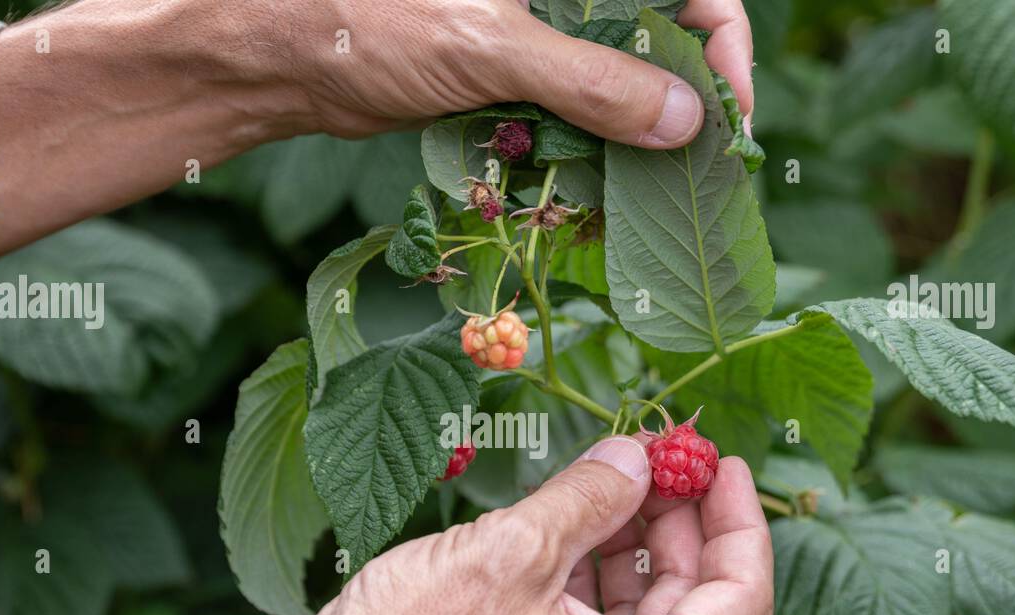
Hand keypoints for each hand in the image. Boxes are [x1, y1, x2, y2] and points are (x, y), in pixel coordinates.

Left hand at [264, 0, 754, 145]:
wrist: (288, 56)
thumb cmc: (372, 19)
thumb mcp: (492, 45)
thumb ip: (592, 81)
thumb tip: (683, 121)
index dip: (721, 45)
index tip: (726, 114)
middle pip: (660, 38)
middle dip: (680, 102)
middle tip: (694, 172)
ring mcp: (542, 33)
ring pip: (619, 84)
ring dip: (634, 138)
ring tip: (647, 195)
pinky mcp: (514, 76)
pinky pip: (574, 115)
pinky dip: (587, 153)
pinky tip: (594, 193)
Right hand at [309, 435, 773, 614]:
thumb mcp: (512, 550)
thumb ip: (590, 497)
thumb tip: (638, 457)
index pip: (738, 602)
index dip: (742, 525)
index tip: (724, 466)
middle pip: (693, 605)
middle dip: (684, 525)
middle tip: (664, 457)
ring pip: (641, 614)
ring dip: (637, 542)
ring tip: (616, 477)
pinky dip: (595, 569)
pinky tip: (572, 518)